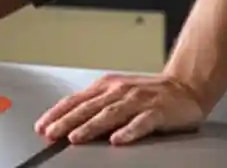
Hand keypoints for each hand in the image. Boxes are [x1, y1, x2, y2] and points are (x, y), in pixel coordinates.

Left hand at [34, 73, 206, 145]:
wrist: (185, 86)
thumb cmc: (149, 93)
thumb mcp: (117, 94)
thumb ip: (95, 107)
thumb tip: (68, 124)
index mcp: (106, 87)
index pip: (76, 100)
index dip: (57, 113)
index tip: (41, 126)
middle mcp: (119, 91)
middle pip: (88, 107)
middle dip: (67, 121)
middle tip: (51, 134)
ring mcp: (138, 100)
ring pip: (110, 114)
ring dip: (91, 126)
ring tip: (76, 137)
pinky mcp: (157, 111)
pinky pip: (141, 123)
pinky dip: (128, 131)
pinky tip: (118, 140)